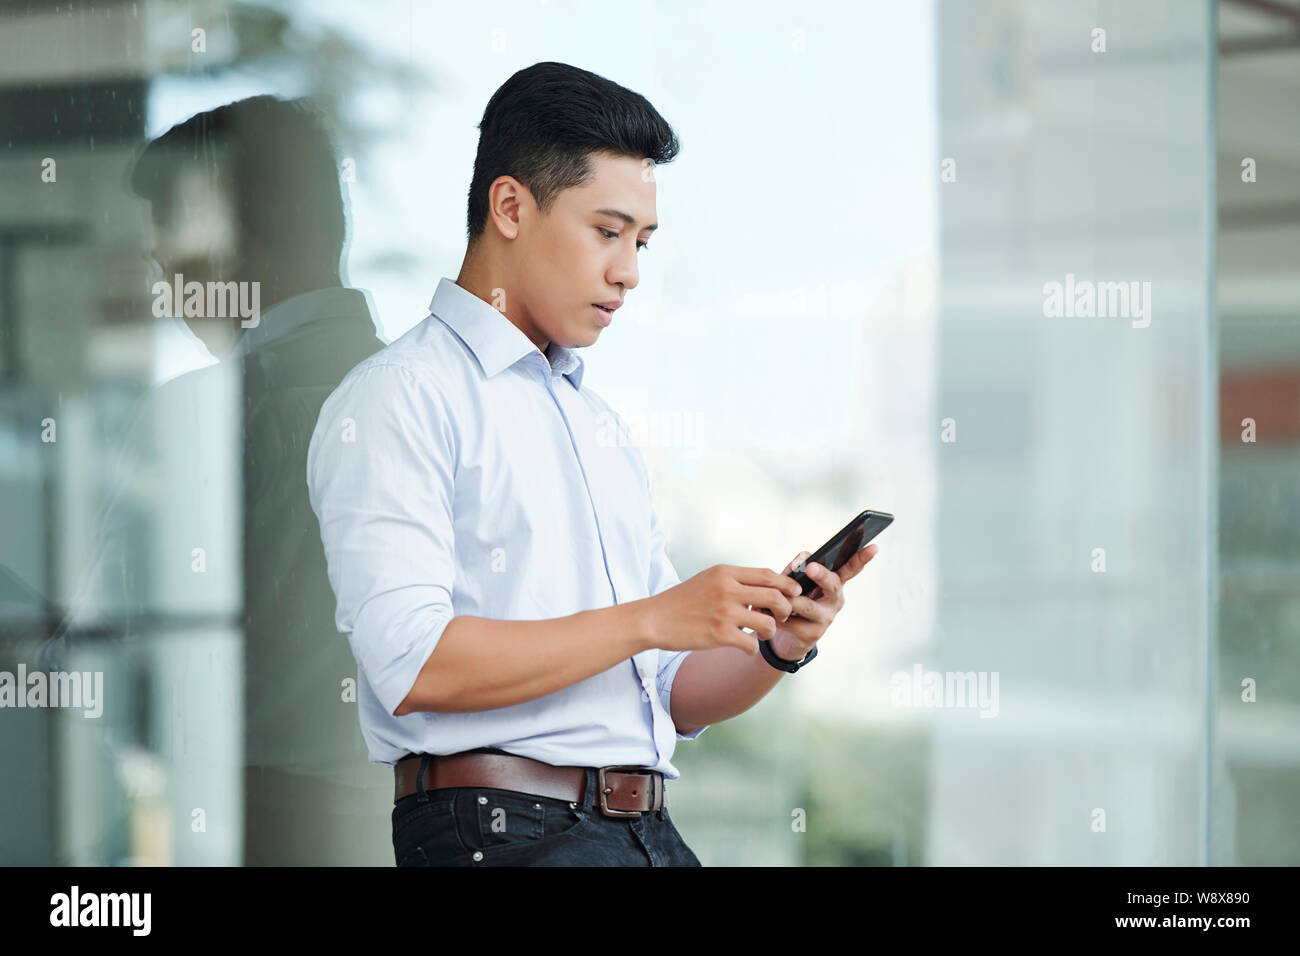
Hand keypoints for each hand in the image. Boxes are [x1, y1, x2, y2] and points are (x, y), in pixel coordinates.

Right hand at [644, 564, 802, 654]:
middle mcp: (728, 590)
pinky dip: (752, 648)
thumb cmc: (681, 600)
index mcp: (725, 573)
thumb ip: (734, 580)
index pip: (768, 574)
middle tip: (782, 616)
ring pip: (768, 623)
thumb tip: (763, 585)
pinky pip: (752, 644)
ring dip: (770, 631)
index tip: (794, 592)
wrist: (654, 619)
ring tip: (762, 633)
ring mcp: (725, 613)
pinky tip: (745, 647)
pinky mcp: (720, 635)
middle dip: (786, 608)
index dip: (787, 584)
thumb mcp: (707, 579)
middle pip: (775, 596)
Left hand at [752, 544, 879, 662]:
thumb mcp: (795, 580)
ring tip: (771, 594)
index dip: (863, 558)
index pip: (851, 568)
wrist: (783, 636)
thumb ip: (798, 566)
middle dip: (821, 575)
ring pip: (806, 604)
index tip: (874, 546)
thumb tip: (798, 562)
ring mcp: (825, 619)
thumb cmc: (792, 599)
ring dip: (787, 599)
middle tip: (809, 567)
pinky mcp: (811, 635)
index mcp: (834, 583)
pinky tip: (762, 612)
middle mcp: (835, 600)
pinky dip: (773, 614)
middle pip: (832, 584)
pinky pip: (790, 621)